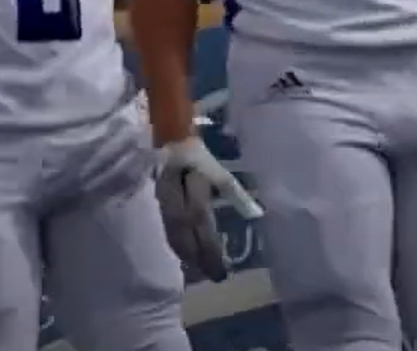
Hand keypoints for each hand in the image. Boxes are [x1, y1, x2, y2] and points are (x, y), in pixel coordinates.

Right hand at [155, 136, 261, 281]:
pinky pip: (169, 231)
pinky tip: (186, 252)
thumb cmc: (199, 155)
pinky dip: (179, 245)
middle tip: (214, 277)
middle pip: (185, 240)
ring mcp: (164, 207)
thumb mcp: (220, 173)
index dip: (212, 252)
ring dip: (188, 256)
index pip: (202, 231)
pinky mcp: (160, 205)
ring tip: (201, 268)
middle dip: (199, 260)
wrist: (170, 139)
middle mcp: (175, 206)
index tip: (224, 270)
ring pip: (174, 238)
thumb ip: (236, 194)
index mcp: (192, 197)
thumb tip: (256, 214)